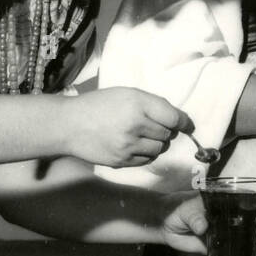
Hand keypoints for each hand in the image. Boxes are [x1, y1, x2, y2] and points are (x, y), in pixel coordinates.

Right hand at [65, 86, 190, 166]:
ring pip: (159, 148)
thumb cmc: (99, 105)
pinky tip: (133, 146)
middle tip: (151, 126)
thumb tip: (177, 120)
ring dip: (156, 143)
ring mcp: (129, 145)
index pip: (173, 117)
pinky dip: (145, 154)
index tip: (186, 125)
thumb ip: (151, 104)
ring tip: (141, 136)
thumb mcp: (125, 94)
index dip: (183, 122)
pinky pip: (146, 159)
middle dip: (165, 131)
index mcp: (138, 103)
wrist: (69, 124)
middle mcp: (136, 124)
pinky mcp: (122, 160)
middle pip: (167, 134)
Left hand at [159, 192, 255, 255]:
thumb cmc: (178, 209)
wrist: (166, 225)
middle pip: (255, 222)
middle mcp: (233, 217)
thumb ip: (195, 216)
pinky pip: (239, 253)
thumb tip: (203, 227)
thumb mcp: (186, 209)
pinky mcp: (222, 248)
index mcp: (228, 202)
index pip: (251, 202)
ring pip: (251, 238)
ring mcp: (229, 233)